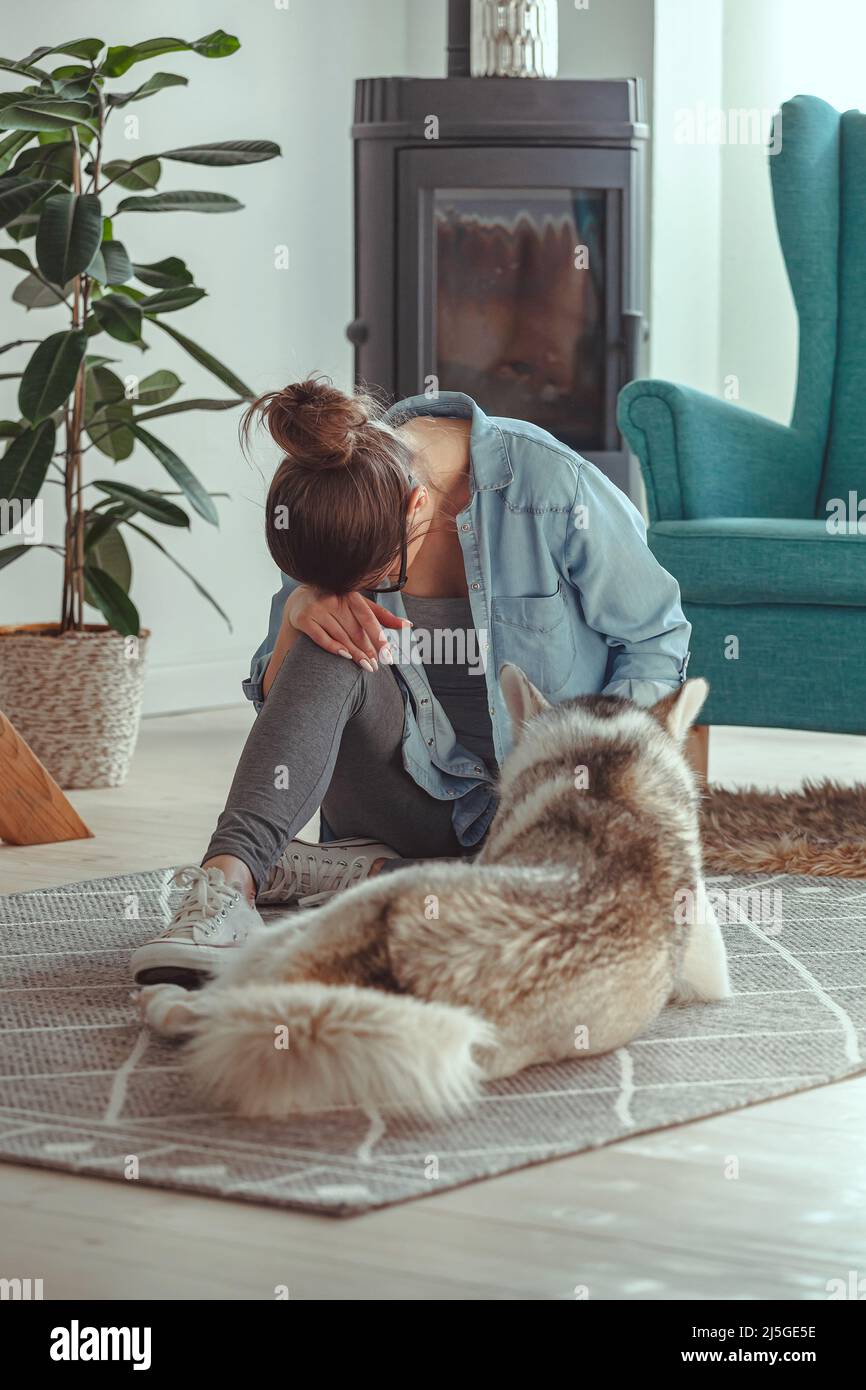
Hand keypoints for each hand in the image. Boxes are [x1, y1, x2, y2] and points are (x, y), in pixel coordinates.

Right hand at [285, 586, 409, 669]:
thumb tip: (409, 625)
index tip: (387, 654)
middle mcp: (333, 599)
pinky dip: (334, 648)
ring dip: (355, 654)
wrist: (301, 599)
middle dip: (368, 650)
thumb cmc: (337, 603)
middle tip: (377, 666)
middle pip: (355, 630)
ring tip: (367, 666)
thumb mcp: (359, 605)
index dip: (378, 637)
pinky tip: (346, 657)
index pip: (368, 618)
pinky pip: (321, 638)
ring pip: (341, 636)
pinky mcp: (303, 619)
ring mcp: (317, 608)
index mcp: (350, 594)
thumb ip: (382, 616)